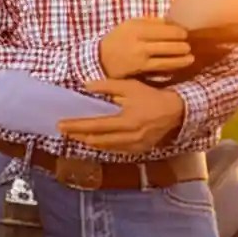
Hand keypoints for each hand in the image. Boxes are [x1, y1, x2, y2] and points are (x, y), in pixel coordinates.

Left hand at [58, 79, 184, 153]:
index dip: (77, 126)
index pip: (95, 125)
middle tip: (64, 131)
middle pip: (98, 140)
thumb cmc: (151, 96)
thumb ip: (107, 86)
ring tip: (76, 136)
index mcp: (126, 121)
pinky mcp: (140, 149)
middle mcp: (130, 137)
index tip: (61, 125)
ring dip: (89, 142)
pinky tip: (95, 141)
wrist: (176, 110)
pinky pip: (117, 150)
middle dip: (79, 136)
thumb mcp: (129, 86)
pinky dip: (104, 146)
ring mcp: (135, 145)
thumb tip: (85, 86)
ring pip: (106, 148)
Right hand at [98, 17, 192, 78]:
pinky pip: (160, 70)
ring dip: (181, 59)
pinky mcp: (140, 71)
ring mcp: (140, 59)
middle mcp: (139, 43)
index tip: (184, 34)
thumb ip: (149, 22)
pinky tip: (178, 66)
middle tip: (188, 46)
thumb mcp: (129, 25)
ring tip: (190, 58)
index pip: (164, 30)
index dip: (178, 32)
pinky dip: (171, 68)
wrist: (100, 59)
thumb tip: (170, 22)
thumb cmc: (117, 39)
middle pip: (168, 45)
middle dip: (182, 46)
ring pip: (167, 60)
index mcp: (137, 28)